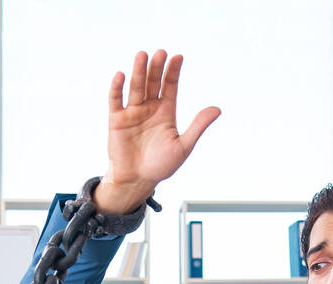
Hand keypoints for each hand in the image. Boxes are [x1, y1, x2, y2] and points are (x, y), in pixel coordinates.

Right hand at [94, 49, 221, 213]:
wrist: (137, 181)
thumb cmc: (161, 166)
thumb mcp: (183, 146)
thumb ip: (198, 126)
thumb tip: (217, 109)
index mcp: (166, 112)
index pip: (170, 86)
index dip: (173, 72)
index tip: (178, 57)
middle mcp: (149, 108)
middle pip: (153, 82)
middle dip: (156, 67)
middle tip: (161, 52)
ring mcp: (132, 112)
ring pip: (136, 87)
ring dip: (139, 71)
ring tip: (142, 55)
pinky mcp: (116, 120)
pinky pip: (116, 101)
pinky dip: (117, 88)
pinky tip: (121, 75)